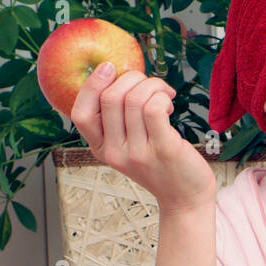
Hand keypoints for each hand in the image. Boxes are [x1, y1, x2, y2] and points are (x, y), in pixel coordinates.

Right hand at [70, 63, 215, 214]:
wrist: (185, 198)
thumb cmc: (160, 165)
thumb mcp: (129, 147)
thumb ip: (118, 120)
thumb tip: (118, 73)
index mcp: (101, 149)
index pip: (80, 114)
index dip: (91, 85)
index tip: (109, 67)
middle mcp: (116, 153)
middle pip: (110, 98)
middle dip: (132, 78)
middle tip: (149, 84)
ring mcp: (138, 153)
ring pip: (135, 99)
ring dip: (153, 85)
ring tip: (164, 94)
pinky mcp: (163, 150)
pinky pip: (154, 108)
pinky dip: (162, 96)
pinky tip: (169, 102)